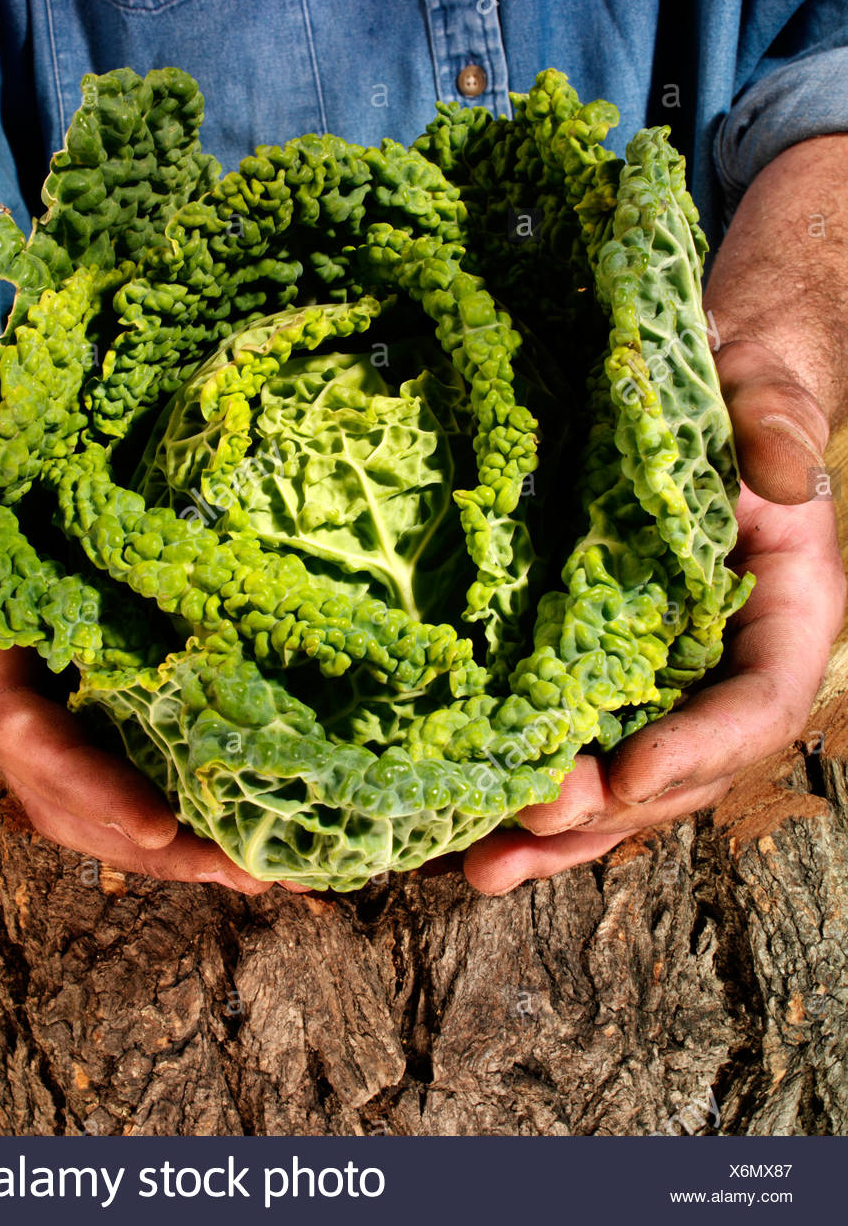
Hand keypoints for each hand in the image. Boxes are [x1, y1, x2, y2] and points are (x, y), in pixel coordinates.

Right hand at [0, 313, 305, 894]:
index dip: (85, 781)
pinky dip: (177, 816)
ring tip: (267, 874)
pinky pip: (124, 777)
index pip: (22, 732)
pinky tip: (241, 834)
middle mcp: (9, 702)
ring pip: (99, 809)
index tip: (158, 824)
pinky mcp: (86, 712)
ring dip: (177, 852)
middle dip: (152, 847)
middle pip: (71, 802)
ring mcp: (48, 716)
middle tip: (245, 875)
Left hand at [463, 134, 847, 893]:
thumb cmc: (731, 389)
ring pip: (623, 780)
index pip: (759, 702)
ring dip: (557, 833)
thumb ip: (779, 428)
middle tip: (524, 832)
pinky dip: (529, 791)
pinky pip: (576, 743)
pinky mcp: (602, 672)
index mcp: (787, 613)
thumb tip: (785, 476)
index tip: (628, 774)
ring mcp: (663, 680)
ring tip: (481, 867)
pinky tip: (468, 824)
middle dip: (607, 812)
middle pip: (682, 770)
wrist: (687, 391)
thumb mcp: (761, 392)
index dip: (702, 748)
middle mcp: (725, 665)